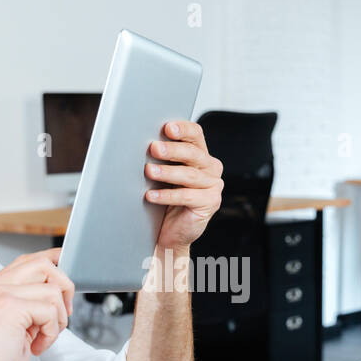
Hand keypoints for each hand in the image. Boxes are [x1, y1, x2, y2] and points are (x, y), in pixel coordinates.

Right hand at [0, 247, 73, 360]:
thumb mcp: (15, 325)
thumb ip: (29, 304)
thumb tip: (57, 295)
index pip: (29, 260)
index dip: (53, 262)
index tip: (66, 270)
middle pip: (45, 265)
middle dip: (64, 289)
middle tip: (60, 317)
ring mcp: (1, 294)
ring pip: (53, 290)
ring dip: (57, 319)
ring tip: (42, 337)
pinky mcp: (10, 307)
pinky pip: (50, 311)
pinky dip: (51, 333)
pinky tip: (37, 346)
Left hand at [145, 120, 222, 251]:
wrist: (171, 232)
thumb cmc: (166, 201)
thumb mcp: (165, 175)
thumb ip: (163, 159)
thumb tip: (147, 144)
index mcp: (201, 155)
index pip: (196, 135)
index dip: (183, 129)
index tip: (167, 128)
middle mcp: (211, 168)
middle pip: (193, 154)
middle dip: (172, 150)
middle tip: (154, 148)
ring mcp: (213, 186)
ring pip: (190, 175)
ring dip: (167, 173)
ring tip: (149, 172)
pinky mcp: (210, 203)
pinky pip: (187, 196)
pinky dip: (167, 195)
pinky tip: (151, 195)